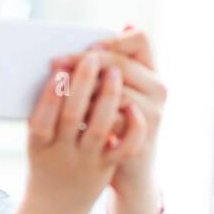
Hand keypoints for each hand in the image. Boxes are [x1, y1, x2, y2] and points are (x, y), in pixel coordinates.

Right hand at [25, 49, 148, 213]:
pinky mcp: (106, 167)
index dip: (50, 96)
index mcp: (38, 147)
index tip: (59, 71)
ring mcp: (86, 162)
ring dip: (107, 97)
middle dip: (82, 84)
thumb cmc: (45, 165)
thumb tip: (62, 70)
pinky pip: (124, 147)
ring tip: (114, 71)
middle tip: (91, 57)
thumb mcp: (36, 143)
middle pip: (72, 117)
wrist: (54, 209)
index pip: (41, 120)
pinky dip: (131, 126)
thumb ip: (45, 113)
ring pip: (100, 128)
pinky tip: (133, 107)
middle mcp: (61, 154)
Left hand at [51, 25, 165, 195]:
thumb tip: (67, 55)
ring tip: (60, 89)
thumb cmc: (112, 129)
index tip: (82, 48)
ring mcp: (152, 115)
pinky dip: (89, 119)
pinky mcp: (139, 140)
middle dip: (85, 63)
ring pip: (117, 92)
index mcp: (151, 72)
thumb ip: (99, 74)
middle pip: (121, 63)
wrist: (128, 173)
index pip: (139, 40)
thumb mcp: (110, 98)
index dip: (110, 41)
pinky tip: (71, 119)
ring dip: (85, 90)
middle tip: (56, 63)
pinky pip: (113, 124)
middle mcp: (157, 90)